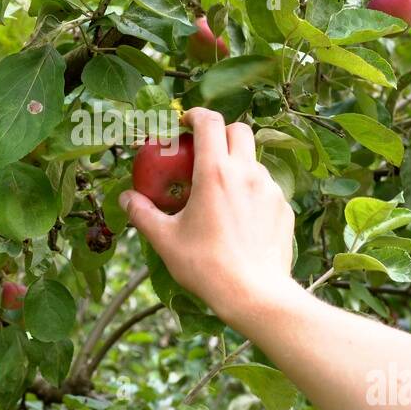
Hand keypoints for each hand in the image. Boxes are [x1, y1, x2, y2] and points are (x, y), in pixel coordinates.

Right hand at [119, 108, 298, 323]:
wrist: (255, 295)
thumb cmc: (206, 266)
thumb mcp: (166, 240)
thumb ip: (143, 214)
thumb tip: (126, 198)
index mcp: (214, 172)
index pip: (209, 121)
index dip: (195, 115)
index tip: (184, 123)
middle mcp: (246, 173)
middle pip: (239, 130)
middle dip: (220, 133)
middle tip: (203, 152)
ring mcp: (270, 189)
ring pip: (254, 161)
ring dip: (236, 165)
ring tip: (219, 193)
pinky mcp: (284, 208)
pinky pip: (266, 188)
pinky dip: (251, 191)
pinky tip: (240, 218)